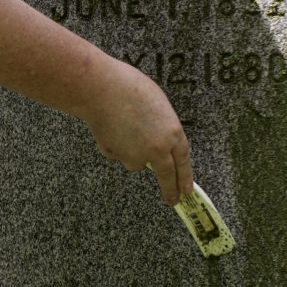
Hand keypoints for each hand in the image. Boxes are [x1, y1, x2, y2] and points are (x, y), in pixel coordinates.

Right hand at [81, 51, 192, 205]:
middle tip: (172, 200)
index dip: (185, 177)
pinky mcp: (115, 155)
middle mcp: (157, 148)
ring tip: (124, 126)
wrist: (100, 88)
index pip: (183, 161)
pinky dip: (115, 144)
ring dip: (133, 152)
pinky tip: (110, 126)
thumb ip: (162, 125)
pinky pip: (117, 153)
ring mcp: (135, 154)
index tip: (186, 190)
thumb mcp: (157, 103)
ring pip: (136, 162)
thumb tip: (160, 139)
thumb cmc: (128, 86)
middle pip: (167, 175)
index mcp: (172, 132)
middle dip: (170, 189)